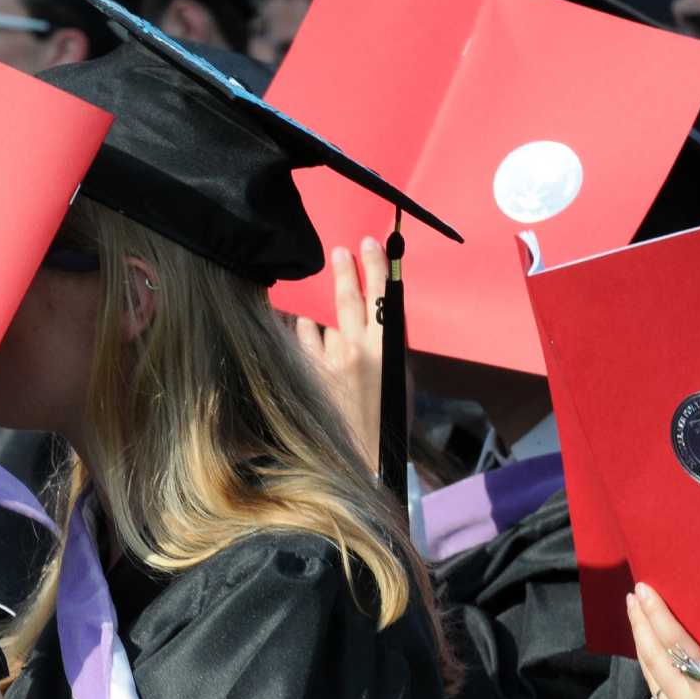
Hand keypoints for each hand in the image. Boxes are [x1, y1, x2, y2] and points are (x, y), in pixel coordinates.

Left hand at [292, 240, 386, 461]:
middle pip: (347, 300)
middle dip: (345, 272)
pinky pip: (300, 339)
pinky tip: (300, 324)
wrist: (364, 454)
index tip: (370, 244)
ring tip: (313, 297)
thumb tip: (378, 315)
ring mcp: (327, 362)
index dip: (375, 267)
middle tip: (339, 251)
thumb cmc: (389, 415)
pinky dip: (301, 330)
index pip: (381, 298)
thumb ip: (387, 344)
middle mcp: (354, 350)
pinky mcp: (307, 373)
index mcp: (384, 349)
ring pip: (318, 320)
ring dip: (316, 308)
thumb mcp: (399, 376)